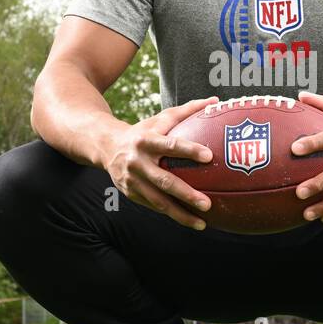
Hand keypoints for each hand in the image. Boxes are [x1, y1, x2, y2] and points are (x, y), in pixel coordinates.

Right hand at [102, 96, 218, 229]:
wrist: (106, 147)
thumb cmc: (144, 131)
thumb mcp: (161, 119)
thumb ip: (188, 111)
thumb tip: (216, 101)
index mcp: (146, 140)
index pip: (170, 145)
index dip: (189, 150)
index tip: (209, 156)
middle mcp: (137, 162)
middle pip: (163, 180)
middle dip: (186, 193)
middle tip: (207, 203)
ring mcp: (132, 181)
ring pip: (158, 201)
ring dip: (180, 214)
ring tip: (202, 222)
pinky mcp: (131, 194)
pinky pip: (154, 206)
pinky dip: (172, 214)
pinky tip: (191, 221)